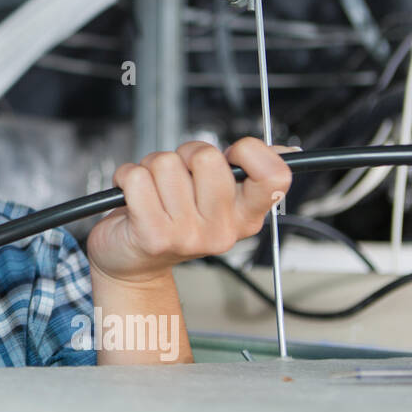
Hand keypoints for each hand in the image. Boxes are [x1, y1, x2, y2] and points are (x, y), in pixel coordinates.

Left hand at [85, 137, 294, 284]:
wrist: (133, 260)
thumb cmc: (172, 221)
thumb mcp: (215, 200)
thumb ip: (245, 174)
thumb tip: (286, 151)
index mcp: (246, 217)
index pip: (275, 176)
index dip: (250, 151)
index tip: (229, 155)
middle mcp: (222, 230)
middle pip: (206, 156)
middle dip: (183, 155)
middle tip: (175, 177)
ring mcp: (189, 236)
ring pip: (165, 163)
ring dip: (150, 168)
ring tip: (151, 191)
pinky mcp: (154, 236)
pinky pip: (136, 178)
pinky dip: (125, 177)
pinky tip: (130, 195)